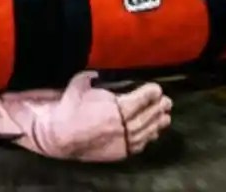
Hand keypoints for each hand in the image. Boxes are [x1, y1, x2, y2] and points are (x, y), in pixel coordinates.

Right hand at [34, 71, 172, 162]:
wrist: (59, 134)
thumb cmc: (69, 106)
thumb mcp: (80, 83)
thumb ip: (92, 76)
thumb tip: (99, 73)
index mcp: (117, 107)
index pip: (142, 99)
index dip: (151, 93)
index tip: (157, 88)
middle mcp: (123, 125)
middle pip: (147, 116)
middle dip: (158, 108)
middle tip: (167, 102)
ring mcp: (122, 140)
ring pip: (146, 132)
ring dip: (157, 124)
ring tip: (165, 118)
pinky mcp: (118, 153)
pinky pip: (138, 146)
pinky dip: (147, 139)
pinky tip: (153, 133)